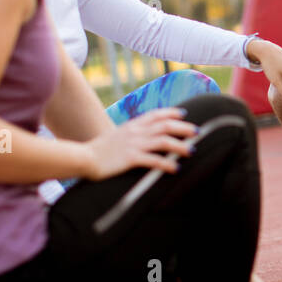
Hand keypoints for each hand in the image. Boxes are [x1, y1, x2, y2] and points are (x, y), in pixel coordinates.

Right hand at [83, 107, 197, 180]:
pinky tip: (175, 169)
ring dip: (180, 146)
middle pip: (165, 125)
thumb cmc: (100, 150)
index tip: (184, 114)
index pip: (156, 114)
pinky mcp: (130, 158)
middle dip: (183, 128)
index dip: (172, 113)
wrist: (83, 158)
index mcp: (132, 125)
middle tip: (197, 132)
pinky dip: (166, 164)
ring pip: (163, 141)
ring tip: (191, 151)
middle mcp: (135, 131)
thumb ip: (132, 133)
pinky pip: (153, 160)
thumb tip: (145, 135)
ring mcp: (133, 144)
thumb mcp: (117, 135)